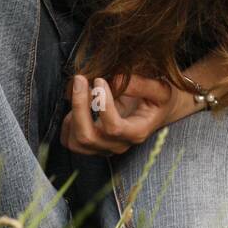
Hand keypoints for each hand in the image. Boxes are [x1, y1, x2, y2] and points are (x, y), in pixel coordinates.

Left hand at [60, 74, 193, 155]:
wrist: (157, 112)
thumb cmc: (159, 99)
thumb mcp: (159, 89)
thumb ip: (140, 84)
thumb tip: (114, 79)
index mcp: (136, 133)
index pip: (114, 127)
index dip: (102, 105)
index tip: (100, 80)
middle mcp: (118, 145)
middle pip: (87, 137)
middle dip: (79, 106)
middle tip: (81, 79)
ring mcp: (103, 148)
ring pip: (75, 142)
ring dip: (72, 114)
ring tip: (80, 90)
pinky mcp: (91, 146)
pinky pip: (69, 141)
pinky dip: (67, 123)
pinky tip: (79, 105)